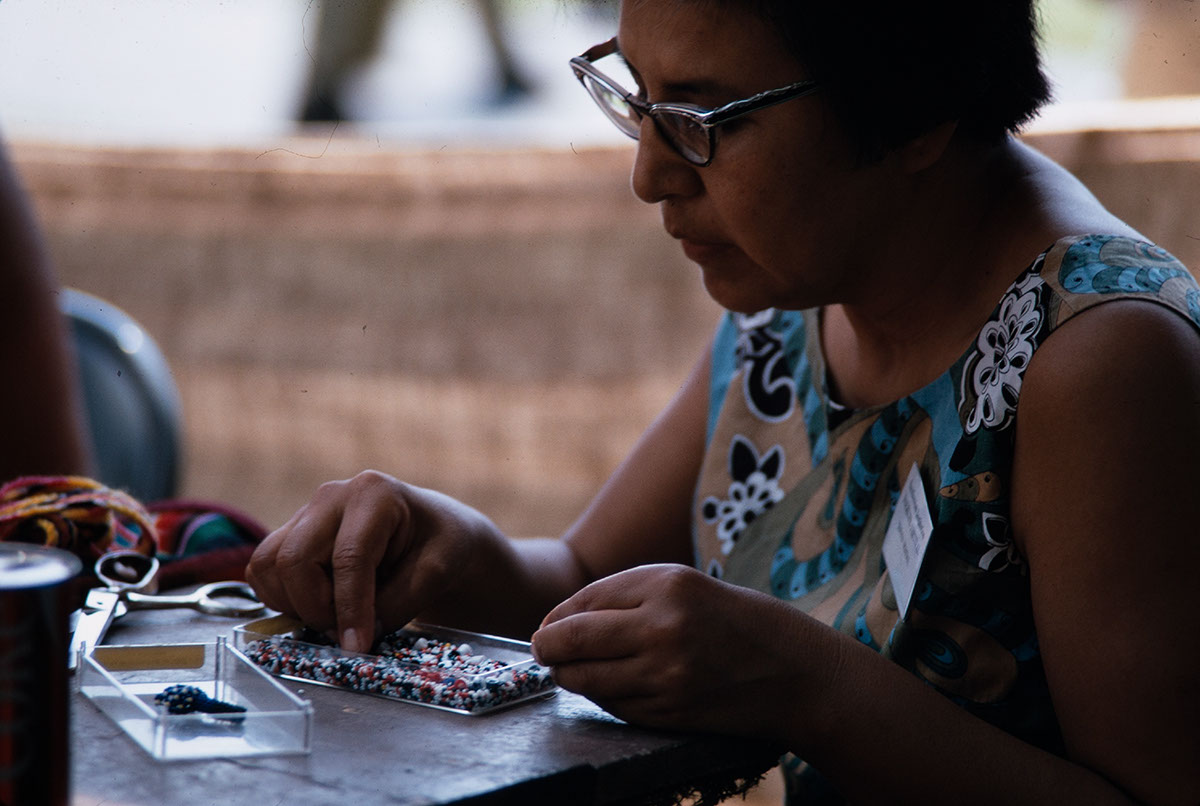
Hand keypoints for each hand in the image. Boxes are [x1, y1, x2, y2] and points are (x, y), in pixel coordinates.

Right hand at [245, 470, 496, 652]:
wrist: (433, 532)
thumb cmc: (441, 546)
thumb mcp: (437, 573)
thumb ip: (396, 604)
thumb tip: (352, 638)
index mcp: (373, 494)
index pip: (348, 557)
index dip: (349, 608)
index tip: (356, 646)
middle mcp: (331, 497)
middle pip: (294, 559)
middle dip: (315, 608)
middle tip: (344, 633)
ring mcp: (305, 513)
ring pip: (268, 565)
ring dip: (294, 605)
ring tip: (335, 617)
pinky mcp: (290, 535)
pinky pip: (264, 572)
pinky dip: (282, 599)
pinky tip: (319, 607)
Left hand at [531, 563, 824, 736]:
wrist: (795, 671)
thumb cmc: (733, 620)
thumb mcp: (684, 585)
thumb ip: (624, 595)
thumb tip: (559, 622)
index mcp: (666, 585)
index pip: (582, 603)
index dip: (554, 620)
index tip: (546, 629)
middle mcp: (663, 627)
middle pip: (573, 642)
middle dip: (548, 650)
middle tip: (543, 653)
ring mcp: (667, 675)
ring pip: (588, 681)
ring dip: (570, 678)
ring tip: (570, 672)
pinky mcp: (672, 712)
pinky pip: (616, 707)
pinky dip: (605, 699)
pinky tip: (613, 688)